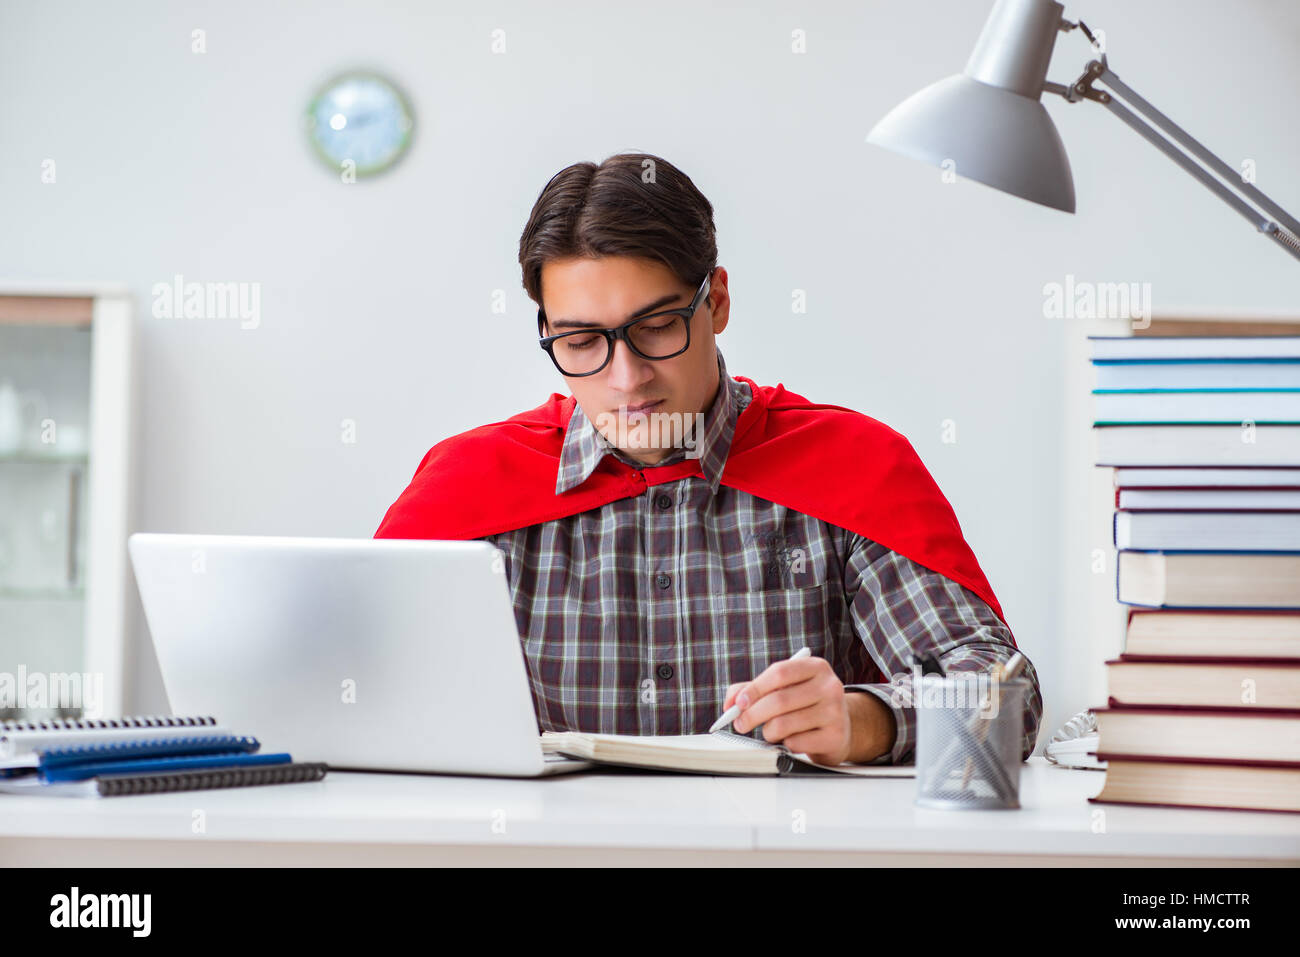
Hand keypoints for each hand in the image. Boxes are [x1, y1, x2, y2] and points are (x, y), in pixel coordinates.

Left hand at [723, 655, 860, 765]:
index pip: (780, 673)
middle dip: (752, 715)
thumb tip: (731, 702)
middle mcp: (829, 686)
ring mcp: (835, 712)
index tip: (739, 702)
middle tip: (740, 724)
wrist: (840, 729)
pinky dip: (785, 744)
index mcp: (816, 667)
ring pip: (783, 724)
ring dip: (768, 732)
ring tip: (771, 732)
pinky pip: (795, 743)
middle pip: (779, 700)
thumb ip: (753, 689)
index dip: (755, 688)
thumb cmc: (804, 705)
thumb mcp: (783, 689)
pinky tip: (792, 740)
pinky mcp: (835, 736)